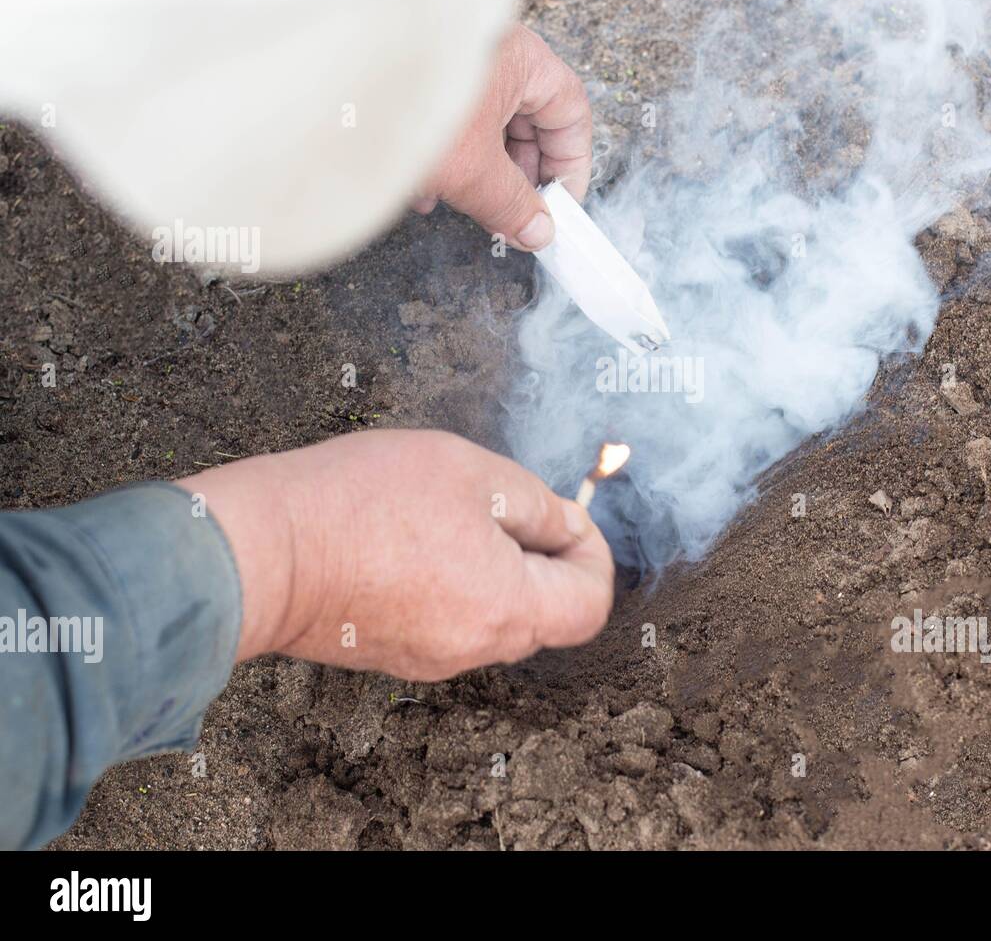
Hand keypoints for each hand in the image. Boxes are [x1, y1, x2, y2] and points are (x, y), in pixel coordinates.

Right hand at [177, 430, 612, 679]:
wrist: (259, 550)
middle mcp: (477, 648)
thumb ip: (535, 503)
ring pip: (495, 614)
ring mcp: (432, 658)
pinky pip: (450, 619)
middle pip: (546, 612)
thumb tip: (568, 525)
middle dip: (543, 556)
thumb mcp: (469, 472)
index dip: (592, 552)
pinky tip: (413, 537)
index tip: (564, 514)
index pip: (590, 604)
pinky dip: (453, 582)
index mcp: (508, 608)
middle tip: (504, 502)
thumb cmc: (360, 503)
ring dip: (494, 567)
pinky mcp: (394, 653)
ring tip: (448, 512)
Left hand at [415, 23, 592, 250]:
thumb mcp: (473, 171)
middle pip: (528, 118)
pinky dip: (447, 159)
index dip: (571, 164)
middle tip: (517, 214)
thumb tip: (538, 232)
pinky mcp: (415, 82)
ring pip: (485, 122)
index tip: (561, 207)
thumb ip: (513, 206)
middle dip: (521, 174)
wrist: (322, 92)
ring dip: (482, 172)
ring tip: (467, 206)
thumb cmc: (406, 110)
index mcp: (520, 58)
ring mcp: (451, 63)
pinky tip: (424, 192)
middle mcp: (488, 52)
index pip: (570, 110)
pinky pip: (448, 121)